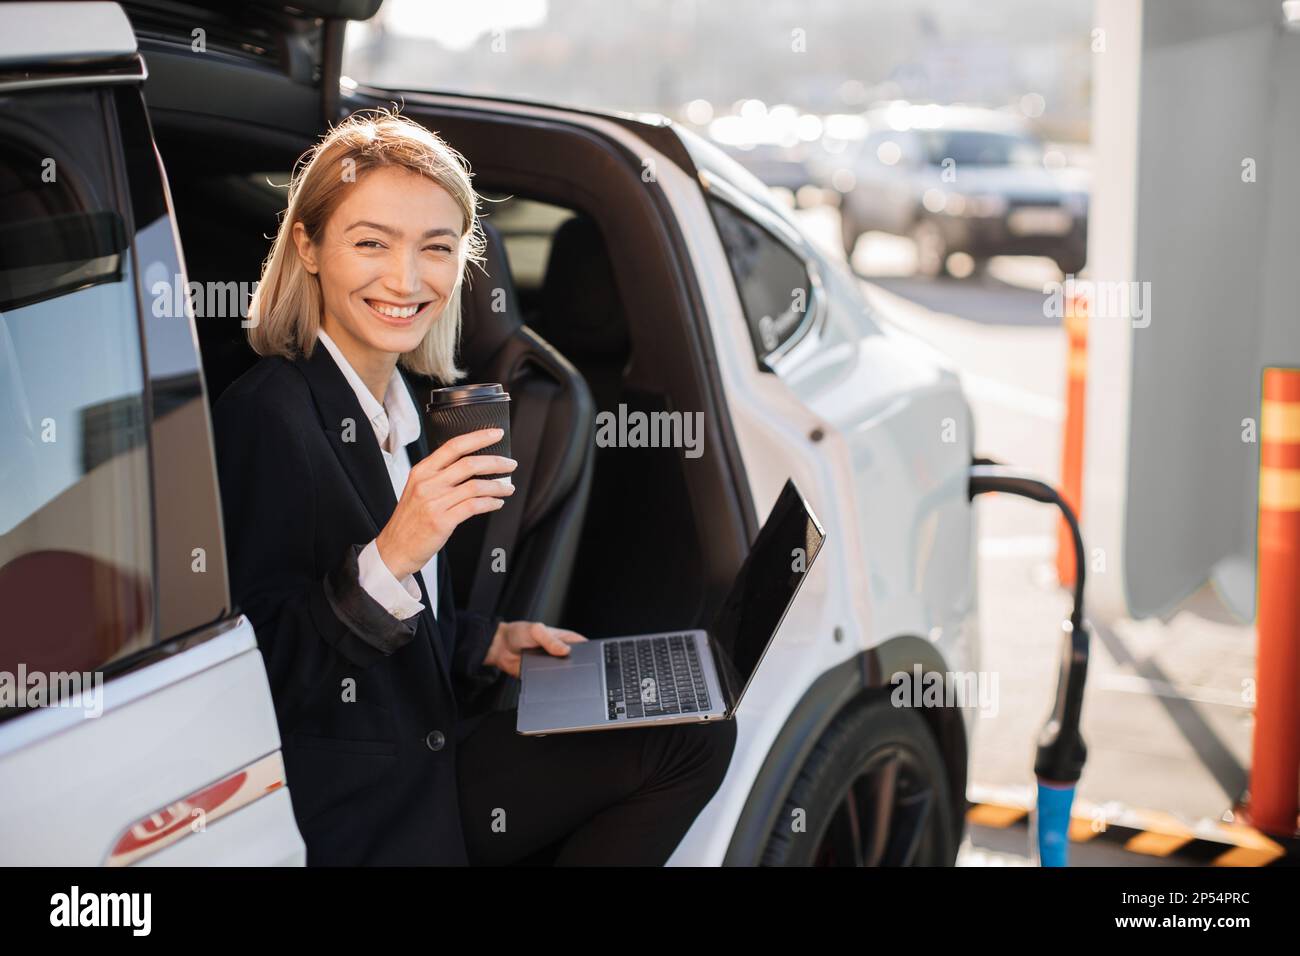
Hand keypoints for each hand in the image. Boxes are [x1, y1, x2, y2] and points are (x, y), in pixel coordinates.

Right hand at [375, 428, 516, 579]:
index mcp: (421, 471)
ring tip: (508, 487)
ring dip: (498, 485)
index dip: (478, 437)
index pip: (453, 446)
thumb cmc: (410, 520)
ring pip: (475, 486)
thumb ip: (439, 476)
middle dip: (496, 462)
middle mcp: (427, 484)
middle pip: (469, 464)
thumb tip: (472, 465)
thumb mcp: (418, 489)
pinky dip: (490, 503)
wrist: (395, 548)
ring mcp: (434, 503)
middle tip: (511, 464)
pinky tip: (497, 503)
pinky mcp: (442, 521)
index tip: (496, 434)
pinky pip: (474, 506)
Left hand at [483, 620, 587, 677]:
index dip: (588, 650)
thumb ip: (550, 640)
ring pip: (564, 674)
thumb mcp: (536, 630)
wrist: (499, 648)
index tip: (591, 656)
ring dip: (562, 677)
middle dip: (576, 667)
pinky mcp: (542, 676)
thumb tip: (565, 649)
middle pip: (574, 662)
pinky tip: (548, 683)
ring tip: (558, 675)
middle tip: (573, 668)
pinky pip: (550, 683)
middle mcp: (558, 652)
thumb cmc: (517, 633)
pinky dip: (550, 684)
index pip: (581, 644)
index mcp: (562, 638)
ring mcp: (551, 665)